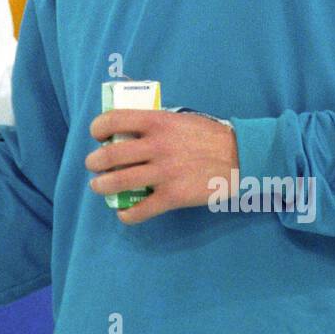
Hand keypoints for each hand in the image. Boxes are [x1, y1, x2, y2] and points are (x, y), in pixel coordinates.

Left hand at [86, 109, 238, 224]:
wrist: (240, 156)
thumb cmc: (209, 136)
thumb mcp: (180, 119)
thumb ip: (156, 124)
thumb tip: (128, 132)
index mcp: (157, 122)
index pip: (114, 120)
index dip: (98, 128)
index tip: (97, 135)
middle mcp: (157, 146)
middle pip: (110, 155)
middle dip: (94, 162)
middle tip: (94, 166)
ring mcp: (164, 172)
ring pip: (118, 182)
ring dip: (102, 186)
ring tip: (100, 187)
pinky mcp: (173, 196)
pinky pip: (141, 210)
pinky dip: (127, 215)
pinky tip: (124, 214)